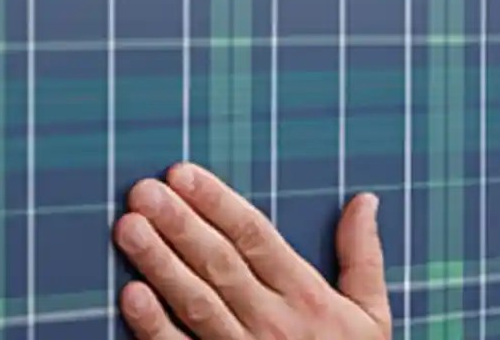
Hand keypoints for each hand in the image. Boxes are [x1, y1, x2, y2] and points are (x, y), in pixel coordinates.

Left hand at [113, 163, 391, 338]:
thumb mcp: (371, 317)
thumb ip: (363, 257)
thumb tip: (365, 200)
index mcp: (308, 298)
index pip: (256, 238)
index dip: (218, 203)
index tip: (182, 174)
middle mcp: (274, 324)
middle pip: (221, 265)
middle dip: (181, 225)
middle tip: (144, 191)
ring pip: (197, 303)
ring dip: (161, 264)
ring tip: (129, 227)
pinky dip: (155, 328)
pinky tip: (132, 296)